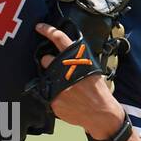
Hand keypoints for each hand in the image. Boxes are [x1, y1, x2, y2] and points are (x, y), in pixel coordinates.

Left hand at [35, 22, 125, 139]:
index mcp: (77, 60)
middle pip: (46, 59)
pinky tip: (67, 100)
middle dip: (49, 63)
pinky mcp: (54, 101)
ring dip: (52, 79)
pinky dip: (55, 96)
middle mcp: (66, 70)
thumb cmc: (98, 91)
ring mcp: (58, 86)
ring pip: (46, 77)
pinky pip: (48, 94)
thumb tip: (62, 54)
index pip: (60, 39)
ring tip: (66, 88)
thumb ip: (76, 60)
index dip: (48, 30)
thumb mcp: (91, 69)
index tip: (39, 27)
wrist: (101, 113)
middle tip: (60, 72)